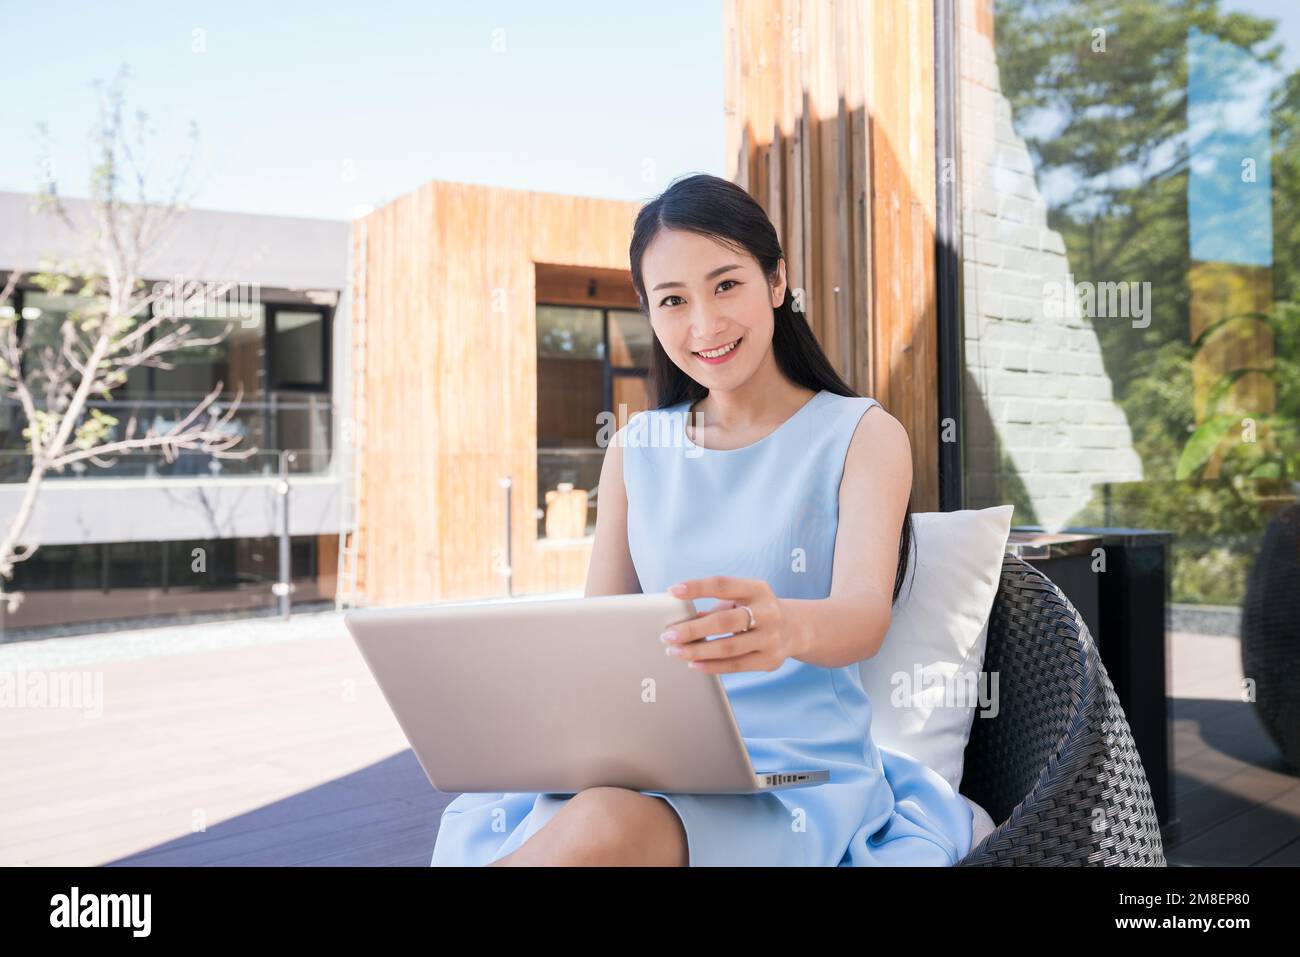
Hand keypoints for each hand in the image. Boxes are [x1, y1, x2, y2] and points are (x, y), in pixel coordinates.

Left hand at [659, 576, 791, 673]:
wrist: (795, 629)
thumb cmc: (756, 610)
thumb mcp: (743, 598)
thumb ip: (717, 605)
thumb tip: (681, 619)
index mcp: (758, 589)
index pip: (723, 584)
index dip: (697, 587)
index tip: (673, 591)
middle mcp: (768, 612)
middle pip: (724, 621)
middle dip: (692, 629)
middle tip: (668, 635)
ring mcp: (771, 638)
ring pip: (728, 648)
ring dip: (697, 651)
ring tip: (675, 652)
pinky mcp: (770, 660)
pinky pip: (735, 666)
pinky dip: (711, 666)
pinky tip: (693, 663)